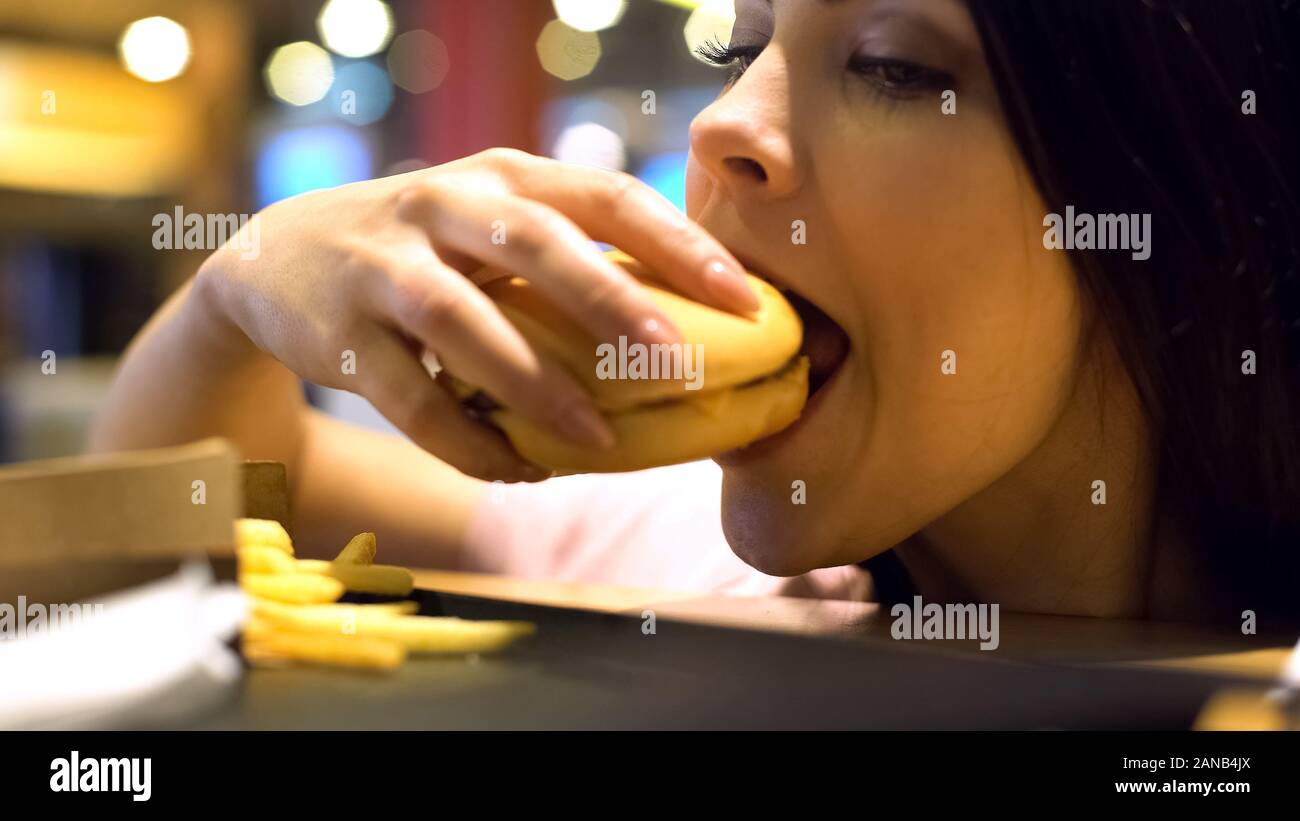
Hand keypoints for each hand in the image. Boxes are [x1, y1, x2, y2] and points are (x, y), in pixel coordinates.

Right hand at [195, 148, 757, 480]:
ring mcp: (384, 264)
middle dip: (611, 302)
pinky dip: (466, 441)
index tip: (746, 299)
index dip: (678, 244)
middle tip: (679, 361)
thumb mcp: (487, 226)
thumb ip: (566, 258)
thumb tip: (682, 329)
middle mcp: (443, 204)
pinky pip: (409, 397)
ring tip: (599, 441)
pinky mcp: (338, 330)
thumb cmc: (422, 249)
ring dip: (535, 384)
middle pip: (537, 244)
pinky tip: (518, 469)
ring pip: (464, 321)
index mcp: (503, 176)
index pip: (604, 195)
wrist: (277, 259)